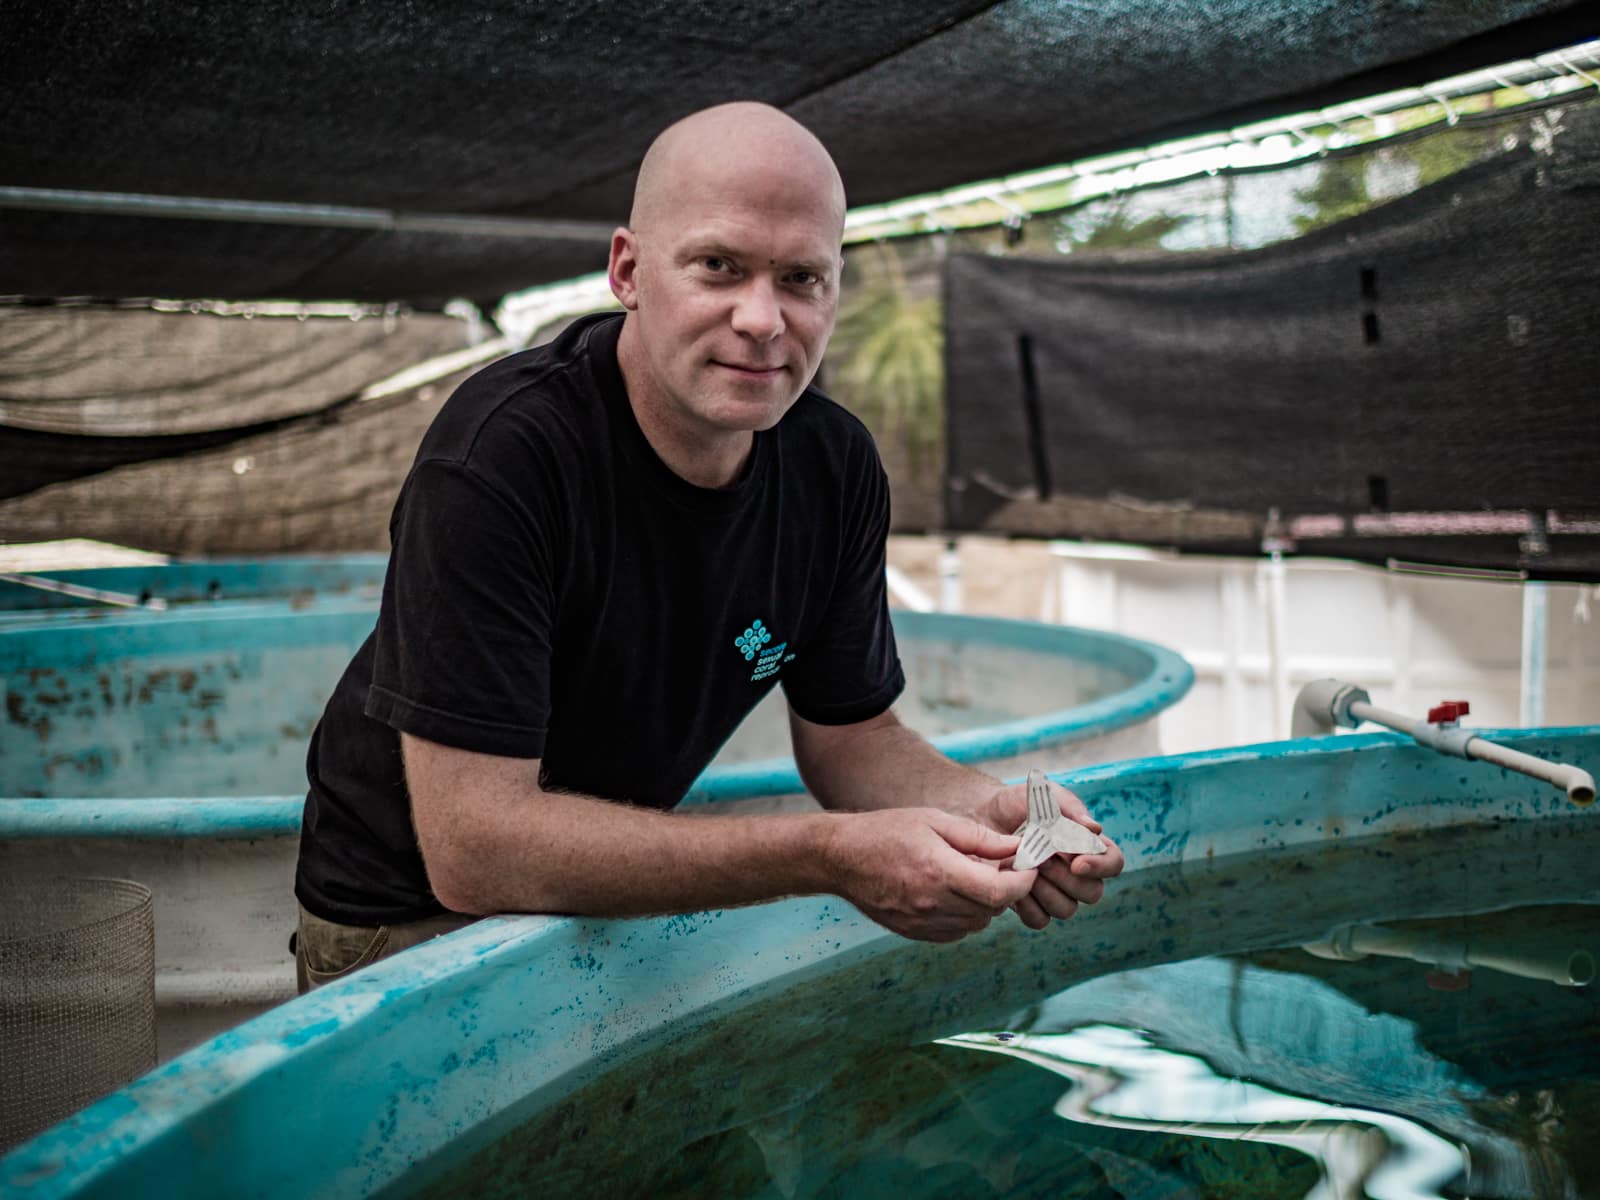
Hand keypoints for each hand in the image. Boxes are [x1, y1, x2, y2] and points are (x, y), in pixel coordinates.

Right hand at [825, 808, 1039, 942]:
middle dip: (1006, 889)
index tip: (1029, 867)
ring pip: (977, 923)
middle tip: (1003, 866)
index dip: (1023, 882)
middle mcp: (933, 904)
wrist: (841, 858)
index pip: (1000, 892)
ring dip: (986, 903)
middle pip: (992, 909)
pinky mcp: (915, 932)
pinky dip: (965, 915)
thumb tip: (1015, 847)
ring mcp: (923, 923)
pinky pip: (956, 931)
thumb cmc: (887, 831)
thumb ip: (978, 837)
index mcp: (940, 872)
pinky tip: (953, 892)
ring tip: (972, 877)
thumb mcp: (934, 821)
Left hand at [976, 777, 1124, 929]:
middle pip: (1092, 893)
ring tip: (1024, 866)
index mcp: (1087, 846)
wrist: (980, 816)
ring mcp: (1054, 893)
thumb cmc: (1015, 804)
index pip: (1113, 863)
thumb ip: (1069, 808)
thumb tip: (1094, 829)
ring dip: (1045, 889)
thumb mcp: (1042, 796)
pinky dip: (1026, 904)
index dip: (1101, 866)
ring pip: (1066, 909)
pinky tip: (1012, 881)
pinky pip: (1039, 919)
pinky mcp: (1030, 906)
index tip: (1077, 861)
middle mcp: (1076, 874)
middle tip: (1041, 858)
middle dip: (1066, 877)